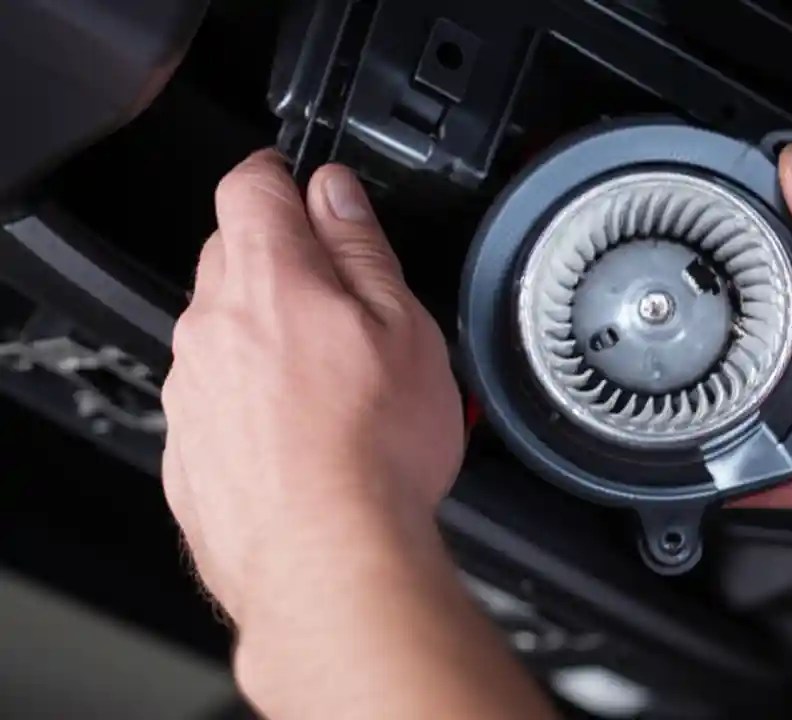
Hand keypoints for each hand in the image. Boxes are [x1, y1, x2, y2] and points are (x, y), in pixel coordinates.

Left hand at [161, 151, 463, 620]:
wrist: (326, 558)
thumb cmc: (373, 449)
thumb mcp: (402, 325)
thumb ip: (361, 248)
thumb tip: (335, 192)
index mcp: (268, 279)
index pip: (249, 186)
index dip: (279, 176)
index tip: (305, 189)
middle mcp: (211, 326)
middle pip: (232, 256)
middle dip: (281, 260)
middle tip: (345, 300)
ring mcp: (191, 390)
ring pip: (223, 330)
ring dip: (267, 335)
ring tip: (335, 385)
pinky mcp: (188, 447)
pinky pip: (215, 397)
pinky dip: (251, 399)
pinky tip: (303, 433)